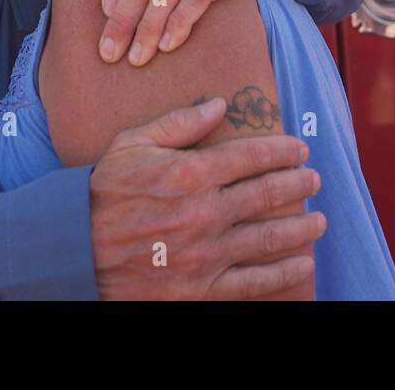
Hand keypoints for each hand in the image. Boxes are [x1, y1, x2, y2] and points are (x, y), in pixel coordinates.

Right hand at [89, 98, 325, 299]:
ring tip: (319, 220)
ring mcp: (206, 254)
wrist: (75, 251)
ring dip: (302, 228)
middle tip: (313, 179)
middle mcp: (204, 212)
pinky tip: (304, 264)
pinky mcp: (202, 289)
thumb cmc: (104, 193)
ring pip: (269, 237)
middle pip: (268, 194)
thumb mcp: (132, 144)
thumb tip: (220, 104)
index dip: (283, 151)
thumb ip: (180, 123)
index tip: (300, 149)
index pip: (252, 156)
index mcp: (190, 173)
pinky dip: (285, 273)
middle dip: (298, 184)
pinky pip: (254, 281)